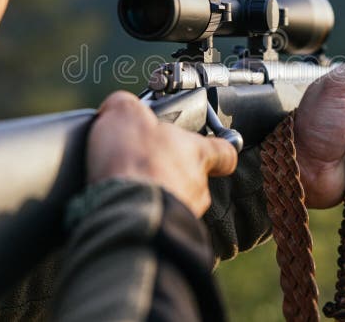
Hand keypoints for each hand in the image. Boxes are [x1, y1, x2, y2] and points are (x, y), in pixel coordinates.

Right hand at [87, 91, 237, 216]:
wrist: (125, 212)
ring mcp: (183, 214)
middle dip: (171, 174)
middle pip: (194, 179)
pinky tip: (120, 209)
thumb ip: (127, 106)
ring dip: (155, 197)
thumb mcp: (124, 113)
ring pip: (175, 203)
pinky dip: (141, 218)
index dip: (219, 148)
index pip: (224, 151)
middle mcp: (197, 186)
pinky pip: (157, 225)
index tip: (214, 145)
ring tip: (127, 190)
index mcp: (196, 153)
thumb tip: (120, 107)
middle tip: (144, 166)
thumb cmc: (134, 161)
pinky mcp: (166, 238)